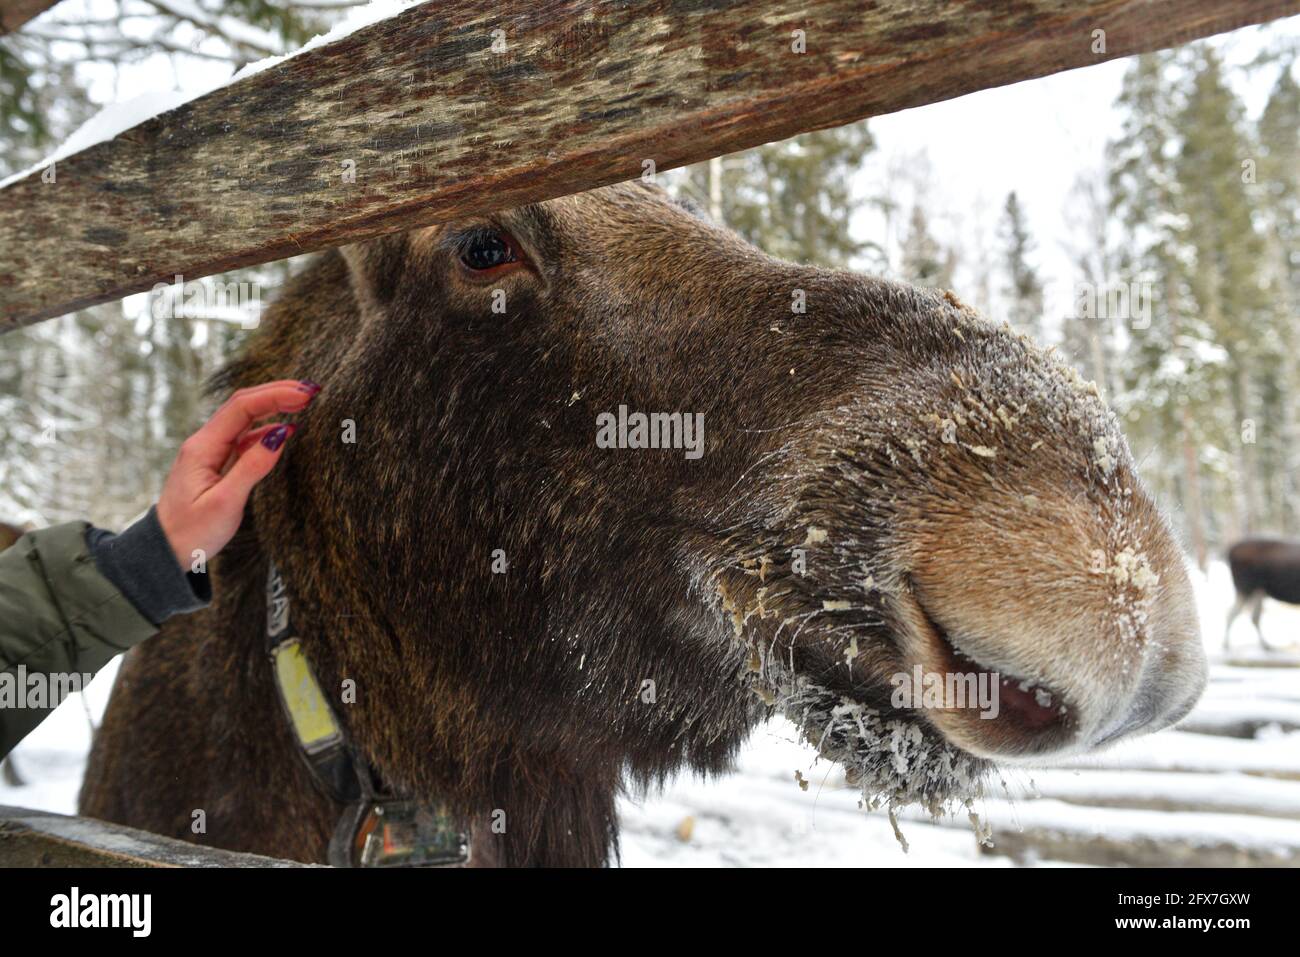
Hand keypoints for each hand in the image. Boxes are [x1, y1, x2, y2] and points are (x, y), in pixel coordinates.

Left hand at [156, 380, 320, 566]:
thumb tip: (281, 434)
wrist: (165, 551)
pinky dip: (267, 427)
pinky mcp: (217, 463)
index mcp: (203, 448)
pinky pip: (244, 437)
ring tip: (304, 403)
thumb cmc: (192, 532)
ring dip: (273, 406)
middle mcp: (205, 443)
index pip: (242, 408)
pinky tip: (286, 430)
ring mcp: (210, 451)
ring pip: (244, 418)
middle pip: (243, 404)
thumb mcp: (225, 503)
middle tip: (311, 391)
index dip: (275, 396)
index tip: (305, 396)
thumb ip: (252, 466)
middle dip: (277, 392)